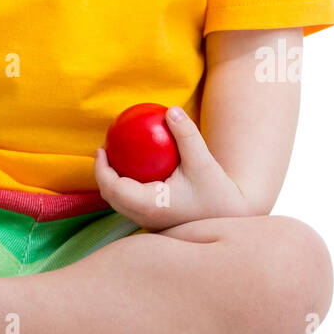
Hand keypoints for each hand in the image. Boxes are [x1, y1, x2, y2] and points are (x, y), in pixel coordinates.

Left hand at [94, 106, 254, 230]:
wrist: (233, 218)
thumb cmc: (217, 191)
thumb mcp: (203, 161)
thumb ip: (186, 135)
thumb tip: (171, 110)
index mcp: (150, 207)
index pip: (114, 189)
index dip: (101, 170)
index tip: (101, 148)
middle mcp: (146, 219)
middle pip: (112, 199)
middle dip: (103, 175)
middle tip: (105, 150)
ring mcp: (151, 223)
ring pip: (121, 204)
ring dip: (114, 182)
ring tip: (116, 158)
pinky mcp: (157, 222)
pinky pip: (134, 204)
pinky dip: (127, 187)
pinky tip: (136, 168)